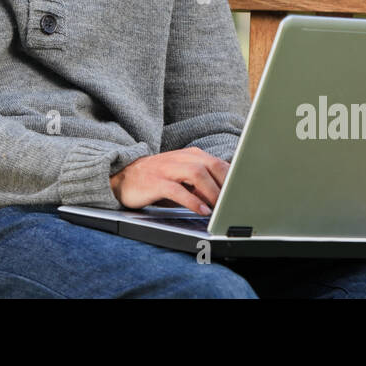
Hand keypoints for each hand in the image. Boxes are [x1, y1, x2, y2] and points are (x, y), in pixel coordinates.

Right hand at [108, 147, 229, 214]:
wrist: (122, 177)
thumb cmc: (156, 179)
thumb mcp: (182, 177)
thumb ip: (202, 182)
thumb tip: (225, 195)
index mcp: (190, 155)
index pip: (218, 163)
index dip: (233, 179)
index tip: (242, 194)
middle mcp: (180, 158)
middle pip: (211, 165)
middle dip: (226, 184)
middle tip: (233, 202)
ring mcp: (167, 169)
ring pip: (197, 174)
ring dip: (211, 192)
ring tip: (219, 208)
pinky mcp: (155, 182)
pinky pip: (177, 189)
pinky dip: (192, 200)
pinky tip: (201, 210)